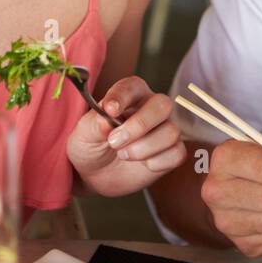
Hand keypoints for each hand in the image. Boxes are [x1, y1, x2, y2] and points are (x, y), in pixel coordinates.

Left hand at [67, 76, 186, 196]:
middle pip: (163, 105)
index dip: (123, 96)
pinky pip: (177, 153)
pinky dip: (157, 162)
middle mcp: (151, 109)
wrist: (95, 175)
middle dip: (140, 125)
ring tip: (123, 155)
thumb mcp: (84, 134)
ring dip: (144, 148)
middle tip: (114, 141)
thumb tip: (107, 118)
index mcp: (130, 95)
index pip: (133, 87)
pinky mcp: (171, 152)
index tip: (110, 110)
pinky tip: (142, 164)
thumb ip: (95, 123)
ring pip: (171, 132)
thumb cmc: (90, 146)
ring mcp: (163, 130)